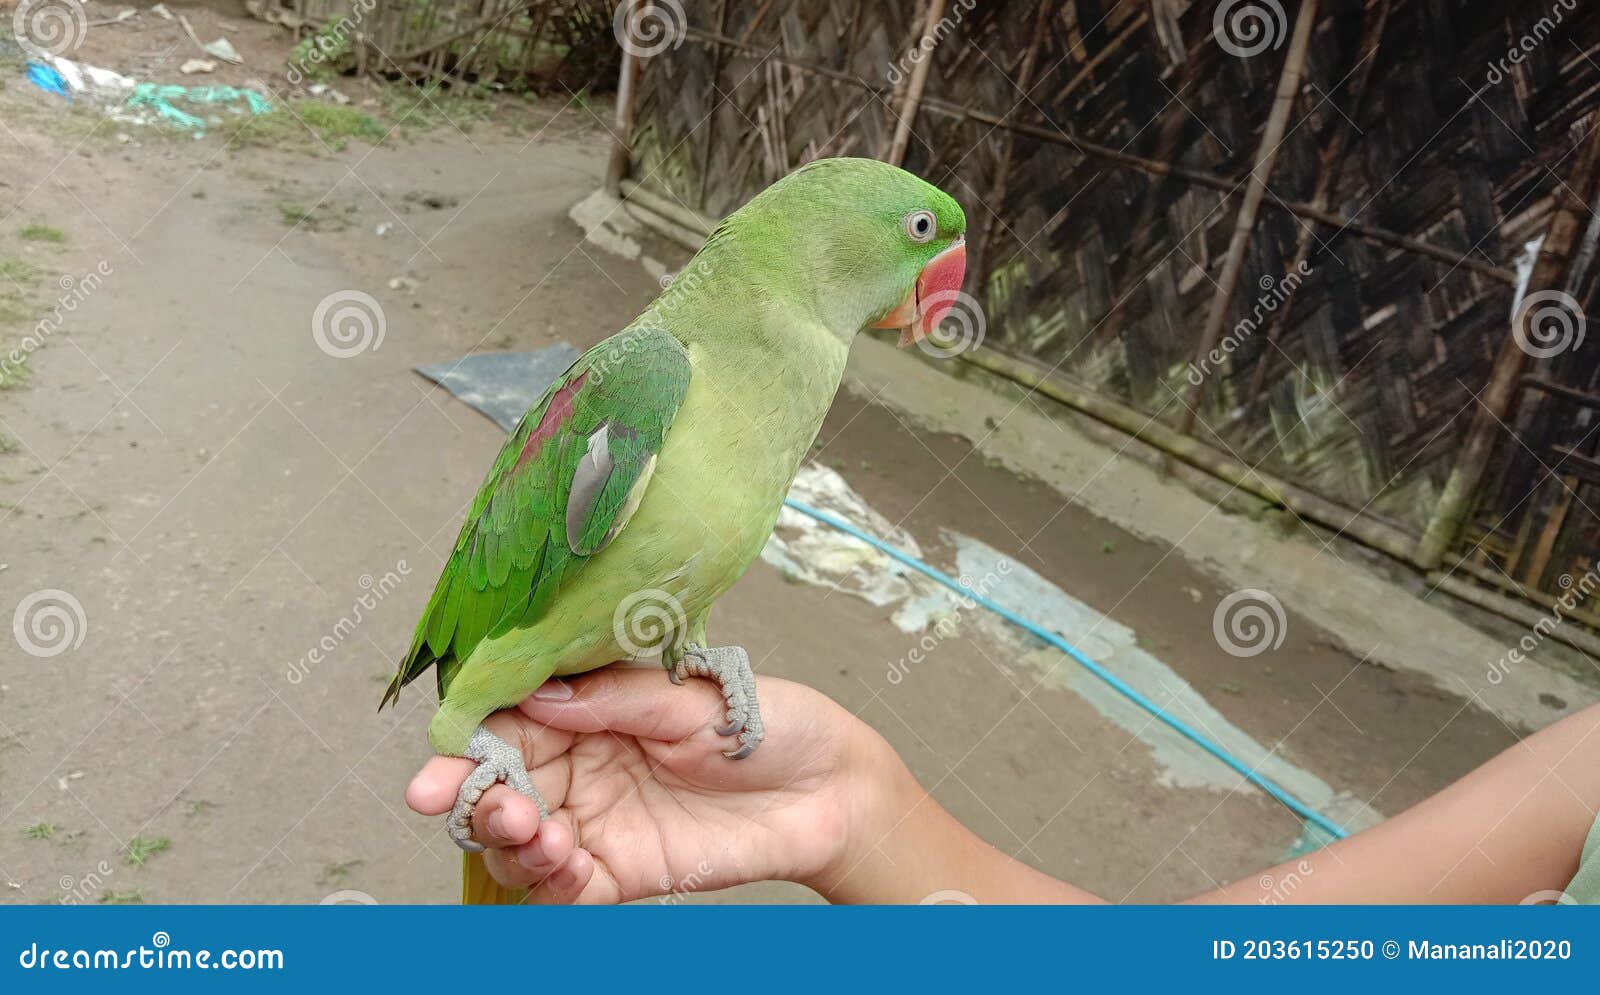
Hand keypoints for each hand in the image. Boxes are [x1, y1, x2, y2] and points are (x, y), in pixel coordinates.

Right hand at [405, 667, 889, 902]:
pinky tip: (568, 867)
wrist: (828, 788)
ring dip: (513, 846)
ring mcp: (596, 821)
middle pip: (500, 788)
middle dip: (480, 803)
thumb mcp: (692, 694)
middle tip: (492, 809)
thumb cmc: (768, 722)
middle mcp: (580, 765)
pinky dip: (551, 886)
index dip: (467, 746)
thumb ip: (614, 698)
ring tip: (542, 837)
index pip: (508, 724)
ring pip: (520, 843)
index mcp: (588, 709)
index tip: (439, 772)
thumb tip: (538, 695)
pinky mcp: (621, 872)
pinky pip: (564, 891)